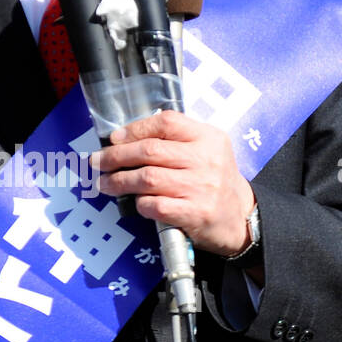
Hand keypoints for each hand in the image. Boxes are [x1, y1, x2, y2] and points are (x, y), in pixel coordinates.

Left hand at [95, 111, 255, 256]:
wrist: (241, 217)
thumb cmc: (216, 182)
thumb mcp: (207, 149)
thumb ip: (176, 140)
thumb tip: (127, 138)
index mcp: (208, 138)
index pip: (166, 123)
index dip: (134, 129)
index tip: (115, 139)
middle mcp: (206, 160)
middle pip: (150, 151)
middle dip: (116, 156)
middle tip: (99, 162)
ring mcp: (201, 188)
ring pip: (148, 178)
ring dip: (120, 181)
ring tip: (106, 183)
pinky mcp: (195, 213)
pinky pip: (155, 205)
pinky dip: (140, 203)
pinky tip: (136, 202)